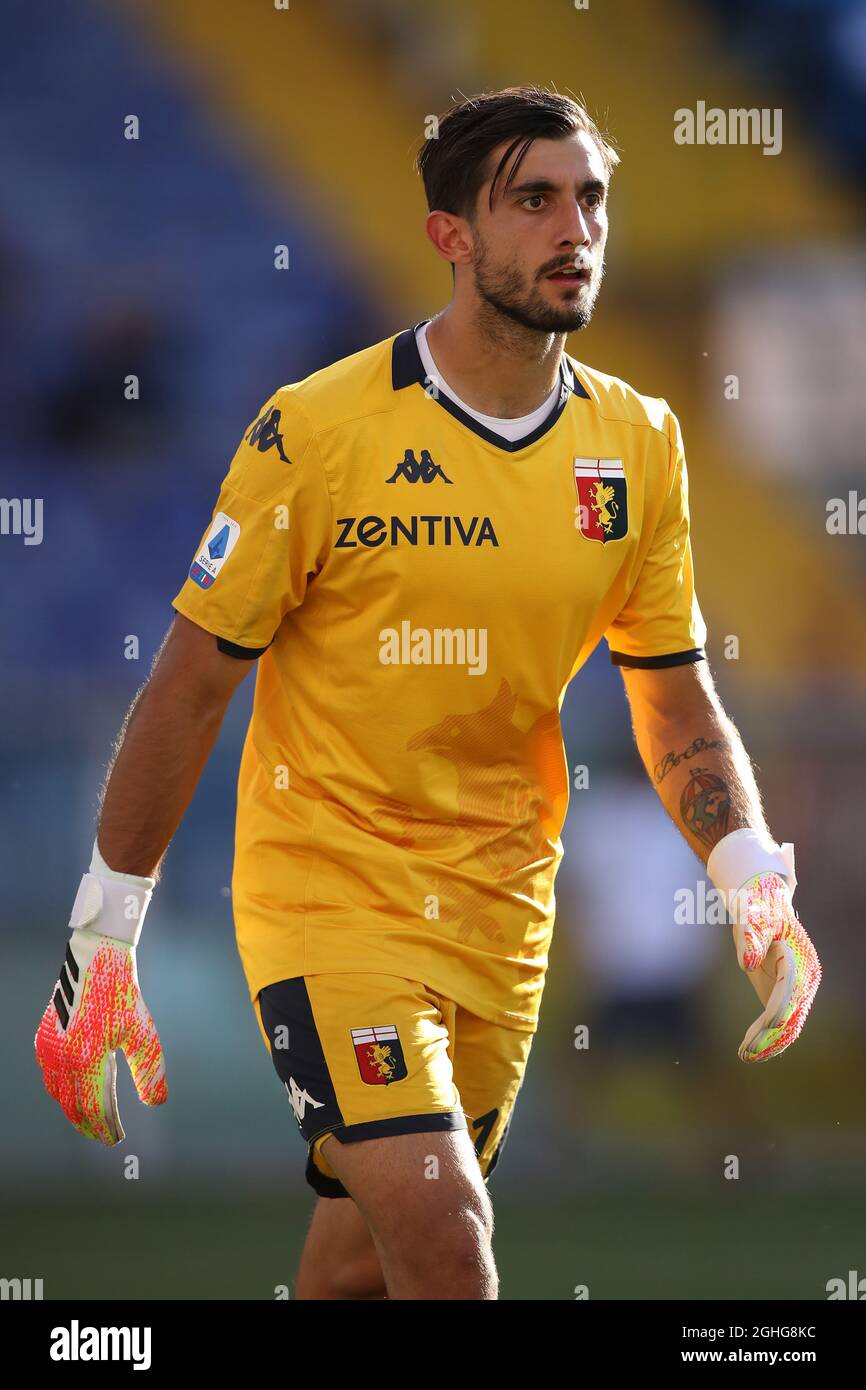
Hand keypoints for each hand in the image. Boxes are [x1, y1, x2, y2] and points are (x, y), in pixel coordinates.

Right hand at [35, 925, 166, 1143]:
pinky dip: (62, 1091)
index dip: (103, 1127)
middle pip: (72, 1106)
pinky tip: (75, 1093)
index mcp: (87, 1058)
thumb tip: (156, 1100)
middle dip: (88, 1124)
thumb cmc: (122, 996)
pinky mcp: (43, 1040)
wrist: (96, 961)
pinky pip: (50, 1077)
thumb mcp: (143, 1034)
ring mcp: (49, 1049)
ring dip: (73, 1110)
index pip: (92, 1108)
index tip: (115, 1137)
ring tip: (90, 1120)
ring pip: (58, 1093)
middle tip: (104, 1135)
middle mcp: (62, 1058)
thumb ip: (150, 1071)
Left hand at [731, 871, 820, 1062]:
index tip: (755, 1037)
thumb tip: (746, 962)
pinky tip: (752, 1049)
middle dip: (770, 1037)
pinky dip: (770, 1035)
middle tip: (746, 1054)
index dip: (772, 1019)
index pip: (788, 996)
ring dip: (770, 1042)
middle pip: (792, 1015)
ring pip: (790, 1022)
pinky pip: (784, 1019)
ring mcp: (799, 987)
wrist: (764, 906)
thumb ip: (750, 940)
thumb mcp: (751, 919)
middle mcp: (805, 978)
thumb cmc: (756, 911)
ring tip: (746, 1055)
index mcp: (800, 960)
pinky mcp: (788, 992)